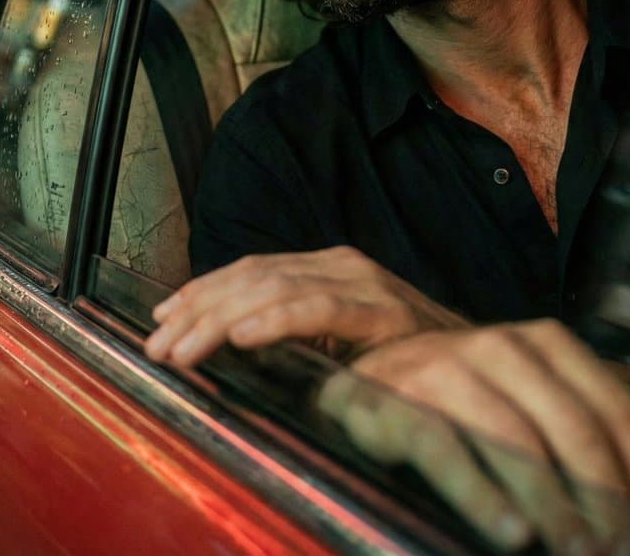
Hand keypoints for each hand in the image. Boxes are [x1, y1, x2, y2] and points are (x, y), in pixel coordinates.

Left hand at [144, 245, 466, 365]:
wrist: (473, 365)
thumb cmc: (399, 358)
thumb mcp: (337, 338)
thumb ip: (294, 328)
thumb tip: (226, 338)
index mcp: (327, 266)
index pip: (251, 270)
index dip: (202, 292)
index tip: (161, 320)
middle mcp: (342, 264)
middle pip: (254, 277)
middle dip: (198, 311)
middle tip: (157, 347)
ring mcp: (364, 284)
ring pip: (274, 290)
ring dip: (219, 321)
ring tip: (183, 349)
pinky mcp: (382, 312)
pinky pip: (318, 310)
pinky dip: (275, 320)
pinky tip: (242, 337)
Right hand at [318, 320, 629, 553]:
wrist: (373, 372)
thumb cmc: (470, 403)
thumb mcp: (534, 405)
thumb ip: (588, 440)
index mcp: (544, 341)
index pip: (611, 405)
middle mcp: (500, 345)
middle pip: (570, 424)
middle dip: (604, 497)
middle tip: (620, 553)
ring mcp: (447, 367)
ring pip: (515, 438)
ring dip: (553, 504)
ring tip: (579, 552)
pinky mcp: (398, 400)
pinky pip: (446, 451)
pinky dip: (484, 497)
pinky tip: (514, 535)